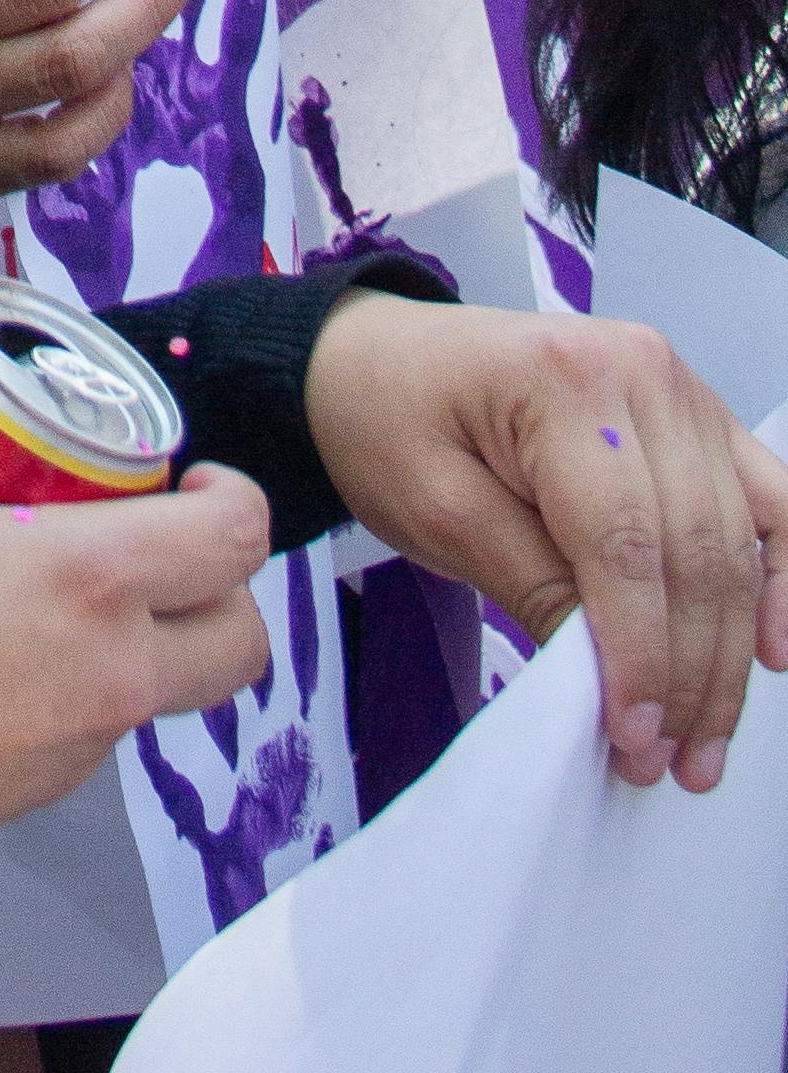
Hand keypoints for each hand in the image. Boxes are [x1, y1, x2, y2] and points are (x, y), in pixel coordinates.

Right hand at [0, 314, 271, 884]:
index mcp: (89, 582)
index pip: (236, 539)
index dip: (234, 494)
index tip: (185, 474)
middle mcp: (112, 673)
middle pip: (238, 639)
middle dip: (218, 583)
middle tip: (147, 535)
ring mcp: (80, 747)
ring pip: (165, 688)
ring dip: (139, 636)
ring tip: (44, 585)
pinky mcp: (35, 797)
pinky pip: (91, 730)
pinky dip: (72, 686)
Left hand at [304, 293, 787, 790]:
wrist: (375, 358)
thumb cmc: (391, 420)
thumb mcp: (437, 510)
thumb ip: (534, 585)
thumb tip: (616, 680)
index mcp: (564, 376)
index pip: (626, 544)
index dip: (640, 655)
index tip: (633, 740)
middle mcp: (640, 368)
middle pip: (694, 551)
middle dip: (688, 675)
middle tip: (668, 764)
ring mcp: (680, 387)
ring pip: (737, 544)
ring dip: (729, 654)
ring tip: (703, 743)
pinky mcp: (700, 416)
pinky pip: (768, 503)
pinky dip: (780, 580)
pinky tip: (772, 652)